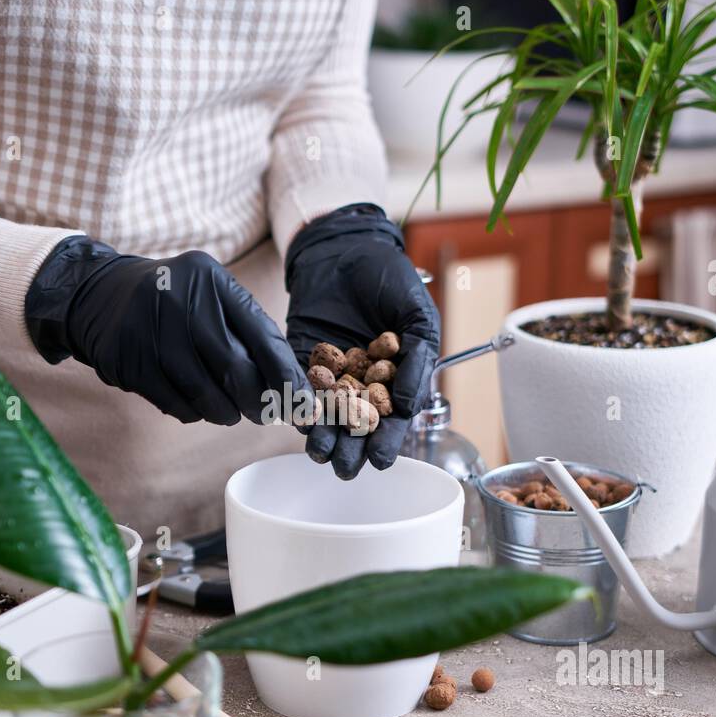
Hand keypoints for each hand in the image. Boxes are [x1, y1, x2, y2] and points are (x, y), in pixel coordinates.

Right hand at [25, 236, 306, 424]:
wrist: (99, 295)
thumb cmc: (174, 302)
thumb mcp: (210, 295)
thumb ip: (248, 331)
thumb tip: (292, 386)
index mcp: (212, 280)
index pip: (262, 336)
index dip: (286, 377)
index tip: (304, 405)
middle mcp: (181, 300)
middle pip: (235, 369)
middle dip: (257, 401)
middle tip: (265, 415)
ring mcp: (150, 331)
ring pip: (205, 393)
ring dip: (226, 412)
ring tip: (231, 412)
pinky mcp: (128, 360)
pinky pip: (176, 403)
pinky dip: (194, 412)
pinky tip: (197, 406)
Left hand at [285, 204, 440, 478]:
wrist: (343, 248)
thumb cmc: (388, 277)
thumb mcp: (416, 313)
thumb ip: (418, 357)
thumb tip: (409, 405)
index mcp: (396, 377)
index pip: (393, 418)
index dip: (388, 441)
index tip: (381, 461)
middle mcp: (363, 383)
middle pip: (357, 426)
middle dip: (352, 450)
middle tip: (345, 468)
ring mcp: (331, 375)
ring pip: (326, 416)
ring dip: (323, 438)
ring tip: (320, 455)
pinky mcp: (300, 362)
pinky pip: (297, 390)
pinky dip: (296, 408)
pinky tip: (297, 423)